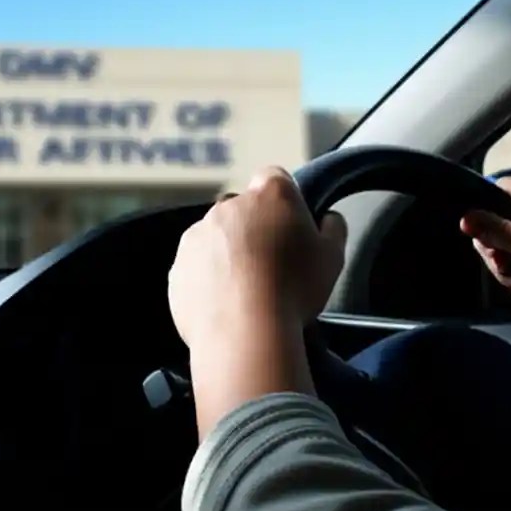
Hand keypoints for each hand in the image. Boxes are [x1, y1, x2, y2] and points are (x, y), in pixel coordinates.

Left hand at [169, 165, 346, 436]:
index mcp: (268, 195)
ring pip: (214, 238)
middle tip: (271, 264)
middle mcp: (227, 206)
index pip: (275, 178)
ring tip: (246, 291)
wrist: (245, 333)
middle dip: (253, 227)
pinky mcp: (177, 268)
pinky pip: (194, 268)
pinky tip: (225, 306)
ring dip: (227, 254)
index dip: (284, 200)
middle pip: (242, 208)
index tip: (290, 226)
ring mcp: (196, 236)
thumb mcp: (333, 257)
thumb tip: (327, 219)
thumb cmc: (295, 289)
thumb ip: (333, 228)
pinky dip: (206, 280)